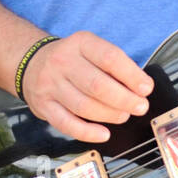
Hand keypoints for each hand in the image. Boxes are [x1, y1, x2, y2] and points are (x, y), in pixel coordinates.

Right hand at [19, 31, 154, 143]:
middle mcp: (63, 62)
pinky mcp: (43, 106)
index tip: (146, 88)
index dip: (132, 75)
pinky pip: (67, 123)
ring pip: (84, 106)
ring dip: (109, 115)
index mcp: (80, 43)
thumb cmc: (72, 59)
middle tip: (140, 107)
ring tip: (124, 116)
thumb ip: (114, 65)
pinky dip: (87, 132)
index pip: (110, 57)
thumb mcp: (91, 49)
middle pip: (97, 85)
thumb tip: (140, 88)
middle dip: (124, 99)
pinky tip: (103, 133)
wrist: (31, 63)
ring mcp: (50, 85)